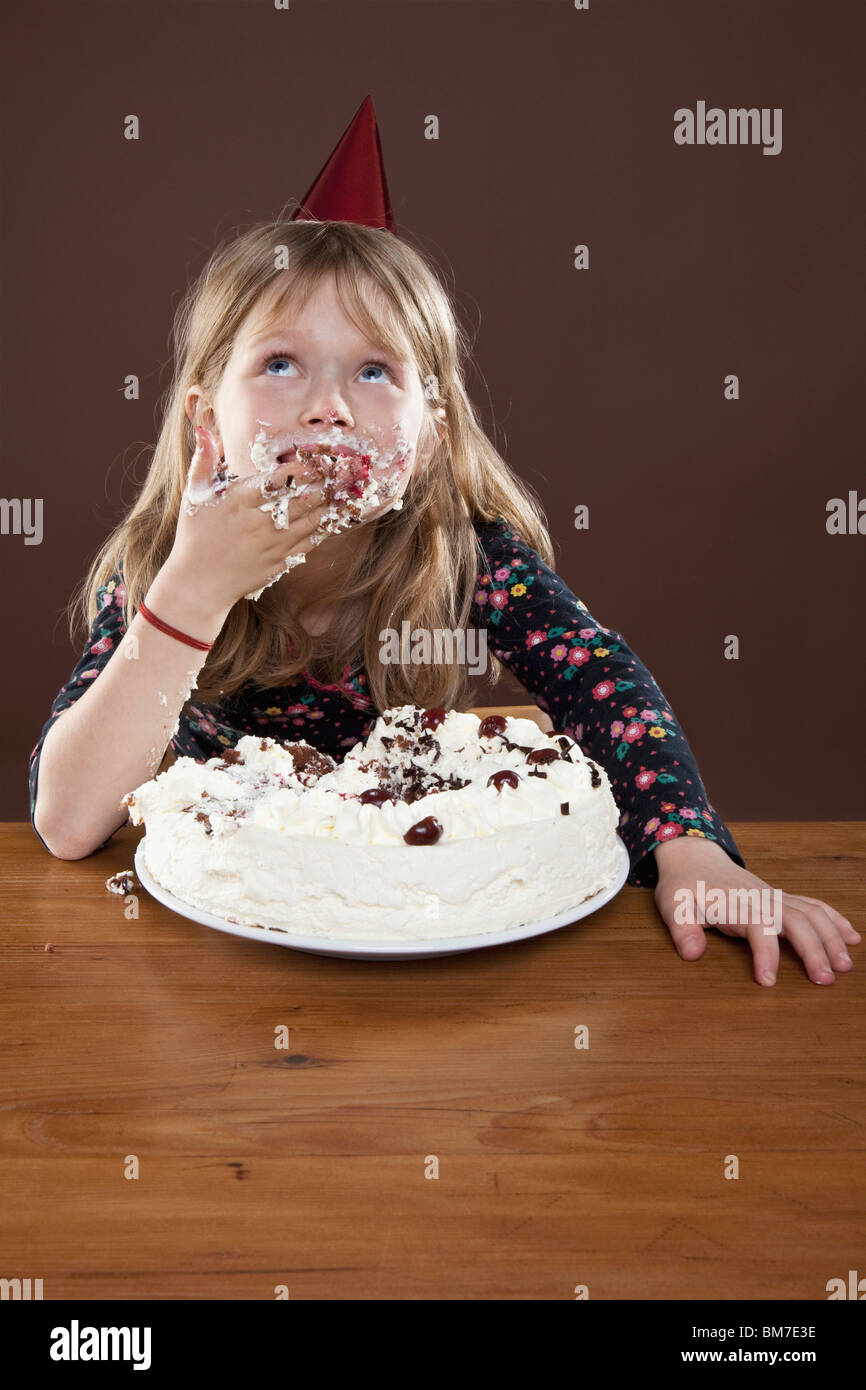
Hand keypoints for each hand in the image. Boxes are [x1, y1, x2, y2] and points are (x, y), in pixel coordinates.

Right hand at [168, 425, 333, 609]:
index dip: (301, 470)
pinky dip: (325, 528)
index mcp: (239, 502)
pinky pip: (309, 543)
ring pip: (310, 522)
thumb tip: (205, 431)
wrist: (199, 583)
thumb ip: (203, 461)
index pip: (276, 481)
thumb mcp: (194, 496)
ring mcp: (273, 545)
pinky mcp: (280, 562)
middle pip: (301, 501)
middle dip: (327, 484)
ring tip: (350, 489)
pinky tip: (337, 515)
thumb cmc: (196, 535)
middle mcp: (259, 524)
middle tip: (349, 470)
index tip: (319, 459)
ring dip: (331, 504)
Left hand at [652, 837, 860, 986]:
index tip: (767, 981)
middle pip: (796, 921)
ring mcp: (775, 897)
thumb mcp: (673, 906)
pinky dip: (835, 920)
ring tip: (845, 966)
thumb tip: (692, 954)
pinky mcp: (780, 898)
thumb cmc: (684, 885)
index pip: (758, 928)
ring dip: (831, 937)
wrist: (693, 857)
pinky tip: (851, 938)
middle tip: (824, 980)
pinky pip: (814, 905)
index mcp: (737, 905)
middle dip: (813, 950)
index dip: (765, 955)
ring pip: (811, 913)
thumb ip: (682, 930)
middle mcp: (762, 900)